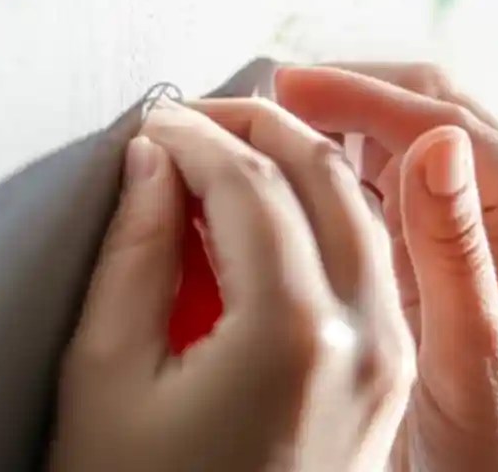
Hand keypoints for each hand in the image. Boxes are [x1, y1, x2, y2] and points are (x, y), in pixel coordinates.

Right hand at [49, 98, 414, 471]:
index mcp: (298, 335)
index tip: (154, 123)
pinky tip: (272, 209)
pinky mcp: (389, 378)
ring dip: (300, 160)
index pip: (253, 180)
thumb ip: (133, 254)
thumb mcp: (108, 379)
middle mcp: (367, 341)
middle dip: (259, 123)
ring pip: (362, 211)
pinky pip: (370, 261)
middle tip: (193, 117)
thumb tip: (151, 167)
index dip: (195, 135)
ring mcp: (389, 362)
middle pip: (325, 177)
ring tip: (229, 146)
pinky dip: (324, 214)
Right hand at [276, 64, 497, 471]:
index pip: (453, 129)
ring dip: (342, 118)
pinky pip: (385, 185)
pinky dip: (338, 164)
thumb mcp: (478, 366)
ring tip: (272, 118)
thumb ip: (457, 256)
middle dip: (354, 90)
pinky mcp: (432, 258)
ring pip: (406, 140)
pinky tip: (292, 169)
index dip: (368, 97)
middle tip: (273, 92)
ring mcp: (470, 236)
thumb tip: (437, 143)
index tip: (295, 86)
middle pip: (435, 112)